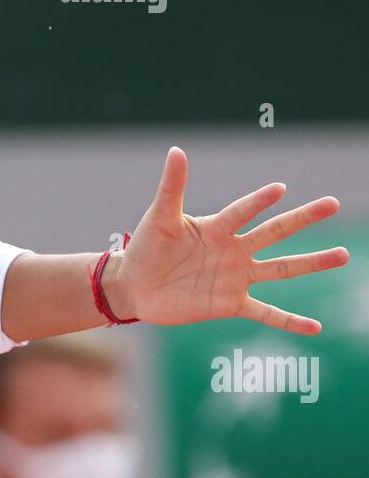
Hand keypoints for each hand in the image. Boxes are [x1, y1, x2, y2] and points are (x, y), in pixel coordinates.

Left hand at [104, 147, 348, 334]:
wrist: (135, 287)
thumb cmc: (146, 248)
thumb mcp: (160, 218)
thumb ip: (172, 187)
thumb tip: (176, 150)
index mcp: (218, 227)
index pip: (242, 211)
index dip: (258, 201)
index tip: (280, 189)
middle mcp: (234, 250)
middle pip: (275, 232)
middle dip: (304, 218)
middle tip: (333, 203)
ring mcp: (236, 278)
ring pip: (281, 269)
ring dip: (312, 263)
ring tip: (343, 255)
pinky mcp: (230, 304)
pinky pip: (266, 313)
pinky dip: (289, 321)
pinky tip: (315, 328)